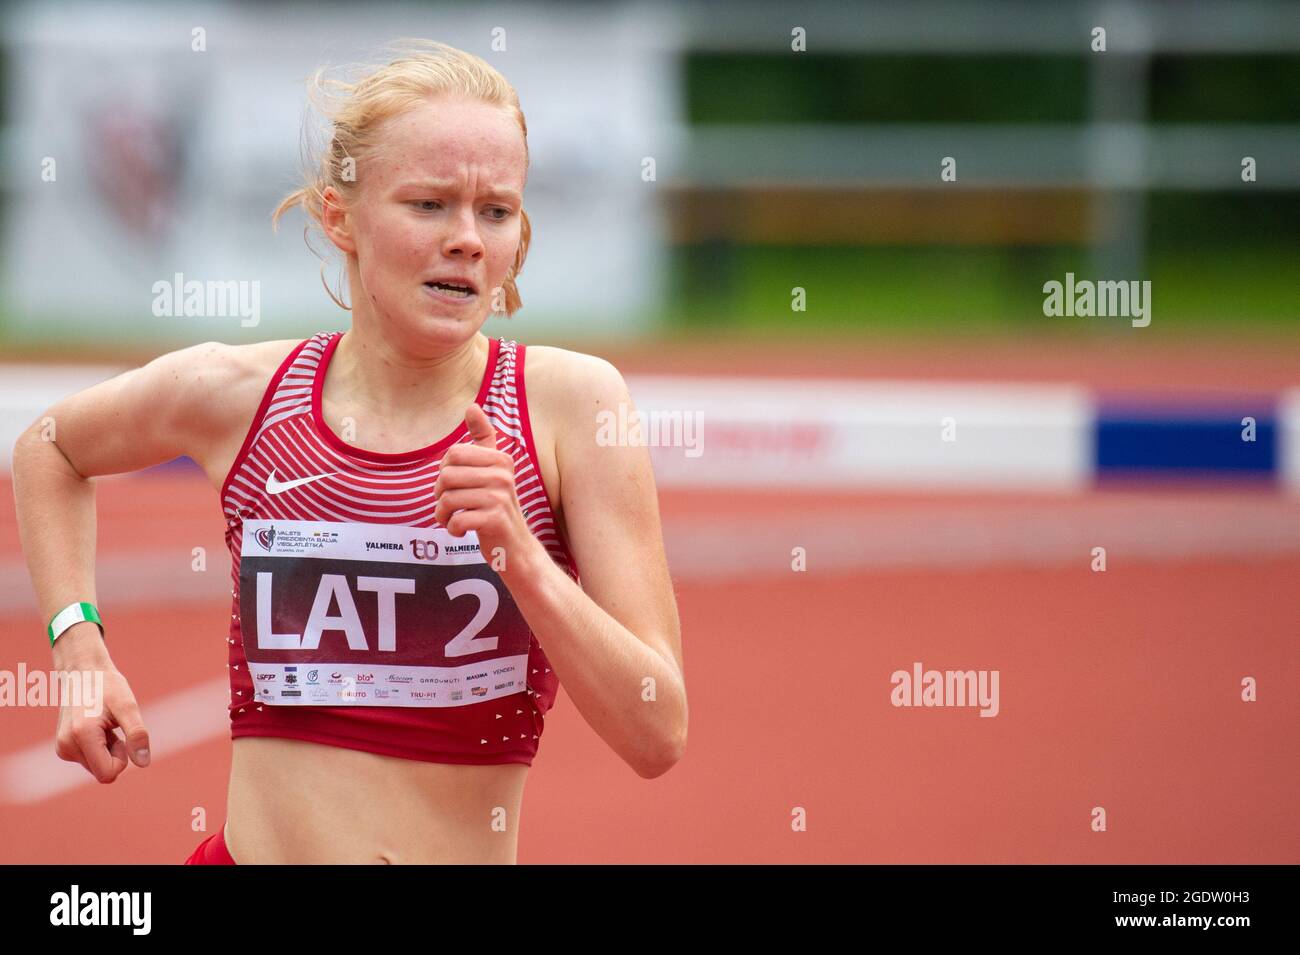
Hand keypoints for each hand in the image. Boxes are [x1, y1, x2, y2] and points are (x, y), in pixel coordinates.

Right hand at [54, 662, 150, 783]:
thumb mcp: (128, 706)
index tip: (122, 738)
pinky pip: (90, 760)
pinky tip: (97, 726)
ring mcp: (62, 748)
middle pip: (103, 772)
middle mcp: (66, 745)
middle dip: (114, 753)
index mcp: (82, 735)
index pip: (107, 773)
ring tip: (104, 724)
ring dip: (107, 749)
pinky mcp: (63, 748)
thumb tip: (143, 763)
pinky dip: (98, 746)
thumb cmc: (108, 686)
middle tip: (112, 727)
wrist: (83, 672)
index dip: (123, 760)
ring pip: (97, 767)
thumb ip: (137, 734)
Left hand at [433, 403, 535, 569]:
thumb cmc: (497, 507)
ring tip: (454, 520)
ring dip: (443, 515)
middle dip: (440, 495)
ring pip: (447, 500)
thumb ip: (483, 439)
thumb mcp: (492, 470)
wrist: (515, 547)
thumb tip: (472, 406)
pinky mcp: (495, 520)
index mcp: (500, 459)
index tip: (455, 486)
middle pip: (445, 476)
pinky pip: (456, 520)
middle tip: (451, 507)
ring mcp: (500, 497)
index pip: (452, 454)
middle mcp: (503, 475)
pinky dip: (452, 529)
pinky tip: (461, 531)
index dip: (445, 473)